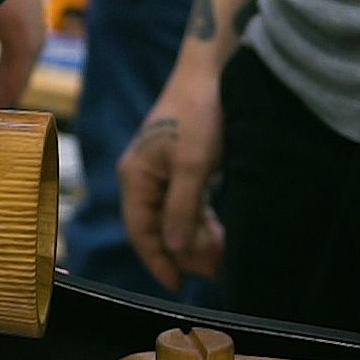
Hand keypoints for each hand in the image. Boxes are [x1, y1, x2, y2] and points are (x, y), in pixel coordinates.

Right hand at [117, 63, 225, 291]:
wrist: (211, 74)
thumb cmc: (199, 115)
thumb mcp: (193, 164)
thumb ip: (181, 207)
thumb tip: (174, 247)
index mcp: (136, 176)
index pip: (140, 230)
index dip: (157, 260)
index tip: (178, 284)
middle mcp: (143, 177)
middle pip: (158, 227)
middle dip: (184, 251)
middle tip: (216, 270)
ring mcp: (161, 172)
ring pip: (174, 218)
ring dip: (196, 238)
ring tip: (223, 255)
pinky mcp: (180, 168)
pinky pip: (186, 205)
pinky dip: (201, 221)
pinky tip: (220, 233)